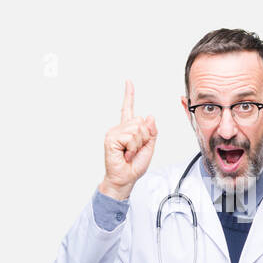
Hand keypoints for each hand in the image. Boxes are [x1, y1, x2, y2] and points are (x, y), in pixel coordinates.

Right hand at [100, 80, 156, 199]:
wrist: (125, 179)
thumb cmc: (134, 166)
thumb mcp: (149, 147)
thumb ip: (151, 132)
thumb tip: (149, 116)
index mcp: (127, 129)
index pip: (128, 108)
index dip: (129, 95)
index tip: (128, 82)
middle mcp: (119, 128)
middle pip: (140, 122)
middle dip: (144, 138)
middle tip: (135, 150)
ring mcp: (114, 133)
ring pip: (137, 129)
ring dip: (138, 144)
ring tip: (130, 153)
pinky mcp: (111, 139)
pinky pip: (130, 137)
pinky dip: (132, 147)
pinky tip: (125, 154)